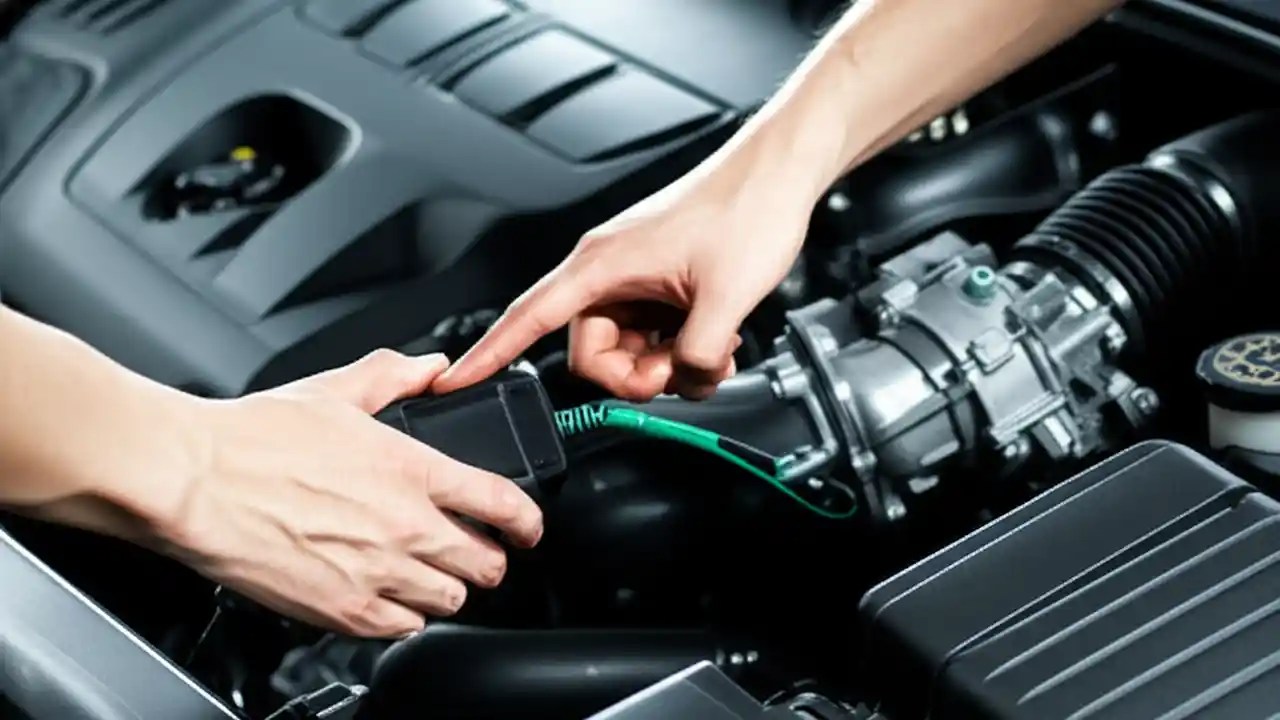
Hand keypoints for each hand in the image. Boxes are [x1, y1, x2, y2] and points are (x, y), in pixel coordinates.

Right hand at [164, 350, 542, 637]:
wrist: (192, 482)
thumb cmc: (254, 438)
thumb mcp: (337, 390)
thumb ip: (396, 376)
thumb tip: (432, 369)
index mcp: (413, 471)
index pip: (504, 505)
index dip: (529, 521)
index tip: (530, 528)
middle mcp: (406, 528)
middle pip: (488, 563)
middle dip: (490, 557)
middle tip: (477, 551)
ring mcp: (377, 574)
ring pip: (451, 600)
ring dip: (448, 588)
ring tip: (431, 574)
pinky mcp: (342, 611)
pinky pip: (403, 628)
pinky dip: (406, 616)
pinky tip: (391, 596)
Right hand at [434, 152, 814, 400]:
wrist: (780, 176)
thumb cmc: (747, 210)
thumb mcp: (727, 299)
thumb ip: (696, 358)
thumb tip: (683, 384)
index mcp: (601, 265)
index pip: (527, 317)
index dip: (488, 354)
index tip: (454, 381)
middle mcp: (608, 272)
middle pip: (593, 354)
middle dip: (641, 375)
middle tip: (688, 367)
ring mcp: (636, 280)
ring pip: (630, 351)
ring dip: (671, 364)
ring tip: (715, 347)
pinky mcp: (662, 286)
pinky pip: (655, 337)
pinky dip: (684, 349)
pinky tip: (718, 339)